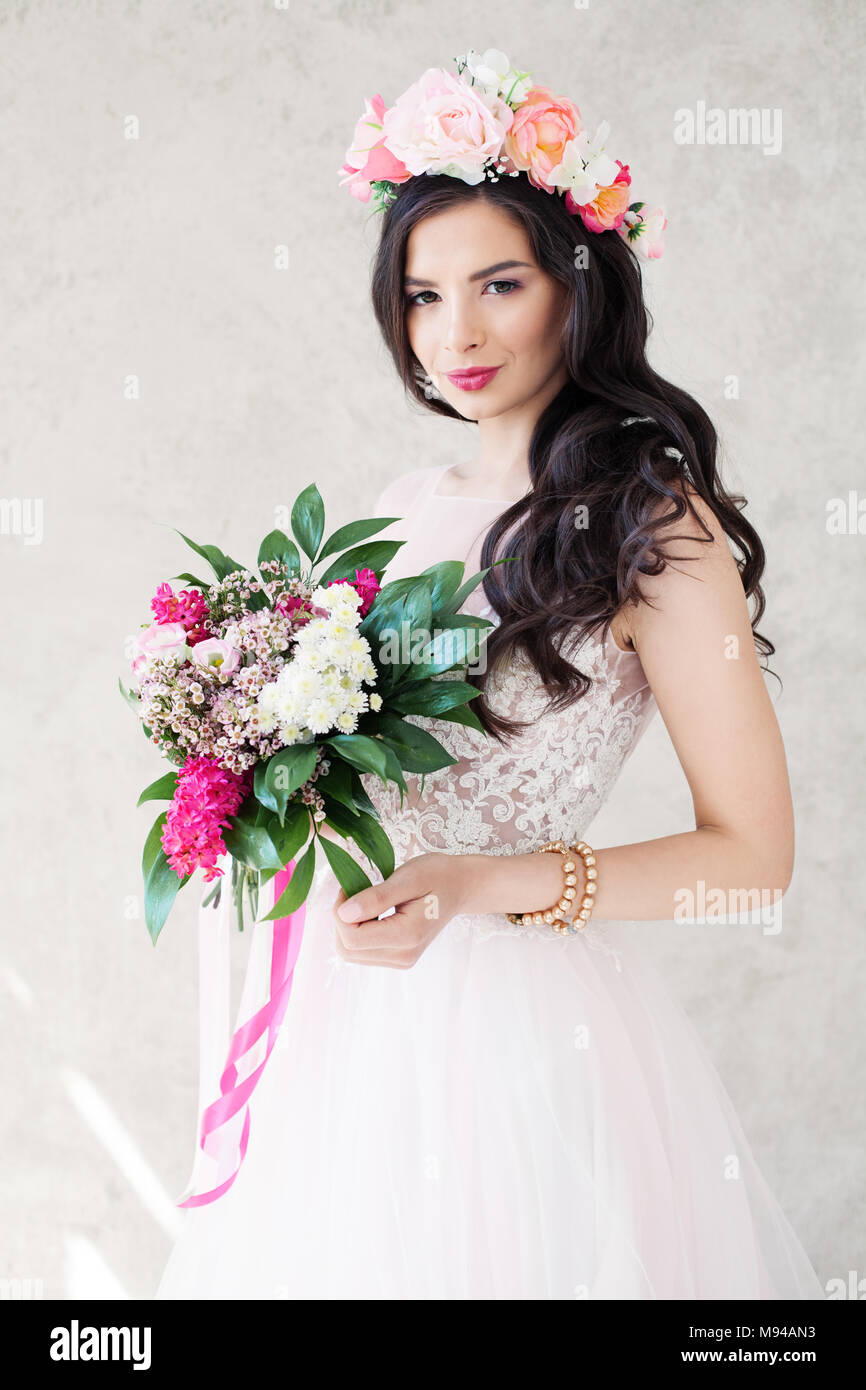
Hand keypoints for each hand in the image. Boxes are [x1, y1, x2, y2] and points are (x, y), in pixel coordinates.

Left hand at [331, 852, 469, 968]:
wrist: (460, 886)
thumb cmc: (437, 875)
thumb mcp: (407, 878)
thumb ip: (376, 898)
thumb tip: (344, 914)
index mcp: (406, 936)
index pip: (352, 938)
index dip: (340, 912)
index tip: (348, 887)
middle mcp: (403, 956)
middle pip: (348, 950)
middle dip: (341, 921)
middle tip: (353, 892)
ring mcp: (401, 960)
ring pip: (351, 953)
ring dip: (348, 926)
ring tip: (363, 901)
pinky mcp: (397, 957)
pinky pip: (362, 952)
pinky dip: (357, 932)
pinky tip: (370, 912)